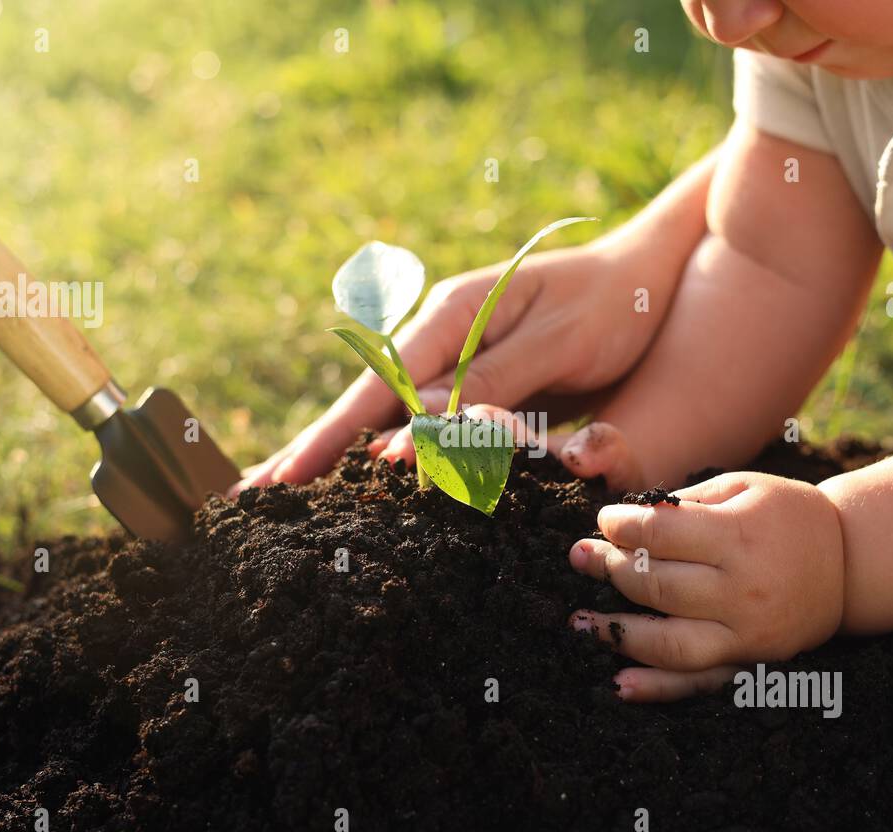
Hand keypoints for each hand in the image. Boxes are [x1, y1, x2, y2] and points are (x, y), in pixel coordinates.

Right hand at [234, 238, 669, 491]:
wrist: (641, 278)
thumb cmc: (609, 307)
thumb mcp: (555, 343)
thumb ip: (488, 381)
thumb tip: (417, 420)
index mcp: (451, 316)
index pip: (379, 389)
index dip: (331, 439)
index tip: (284, 478)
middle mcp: (438, 334)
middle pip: (363, 401)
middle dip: (308, 448)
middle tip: (250, 493)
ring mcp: (451, 356)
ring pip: (382, 413)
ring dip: (334, 452)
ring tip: (281, 486)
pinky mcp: (472, 378)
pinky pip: (418, 420)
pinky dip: (382, 447)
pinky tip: (357, 473)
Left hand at [568, 472, 844, 701]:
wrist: (851, 562)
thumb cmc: (786, 515)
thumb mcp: (743, 488)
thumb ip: (686, 502)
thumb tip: (625, 518)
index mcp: (739, 536)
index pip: (659, 533)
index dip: (620, 526)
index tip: (603, 521)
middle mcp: (742, 589)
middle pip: (656, 584)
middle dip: (609, 569)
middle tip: (582, 558)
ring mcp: (747, 633)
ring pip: (668, 642)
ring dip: (616, 633)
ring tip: (578, 622)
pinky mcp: (751, 664)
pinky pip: (698, 683)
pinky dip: (657, 689)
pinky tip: (619, 685)